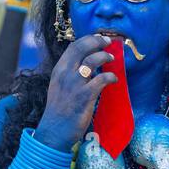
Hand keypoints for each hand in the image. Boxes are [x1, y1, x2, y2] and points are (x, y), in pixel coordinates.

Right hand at [34, 35, 116, 152]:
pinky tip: (114, 79)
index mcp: (59, 70)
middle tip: (108, 42)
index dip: (88, 39)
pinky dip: (110, 76)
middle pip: (82, 48)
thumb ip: (69, 74)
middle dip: (97, 42)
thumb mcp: (59, 87)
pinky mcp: (85, 96)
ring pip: (92, 60)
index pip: (73, 47)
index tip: (97, 38)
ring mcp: (75, 84)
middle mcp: (65, 74)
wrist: (54, 131)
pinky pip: (101, 79)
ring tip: (112, 58)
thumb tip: (86, 64)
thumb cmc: (59, 111)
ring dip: (105, 56)